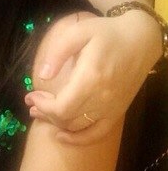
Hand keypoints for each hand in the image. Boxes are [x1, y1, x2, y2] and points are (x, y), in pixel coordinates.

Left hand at [25, 11, 160, 144]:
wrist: (139, 40)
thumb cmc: (106, 33)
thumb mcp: (78, 32)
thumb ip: (58, 53)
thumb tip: (42, 75)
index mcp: (91, 78)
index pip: (62, 106)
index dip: (43, 106)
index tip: (30, 96)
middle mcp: (103, 98)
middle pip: (67, 118)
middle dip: (44, 113)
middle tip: (31, 104)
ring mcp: (112, 108)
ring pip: (78, 127)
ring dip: (56, 124)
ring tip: (40, 114)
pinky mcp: (118, 111)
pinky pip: (98, 133)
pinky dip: (79, 139)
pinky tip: (62, 136)